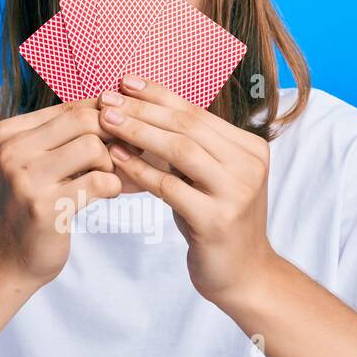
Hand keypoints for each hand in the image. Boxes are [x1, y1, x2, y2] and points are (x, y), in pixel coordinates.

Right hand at [0, 98, 125, 286]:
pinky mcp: (44, 209)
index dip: (104, 119)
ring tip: (106, 179)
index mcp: (7, 132)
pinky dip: (113, 187)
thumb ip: (63, 133)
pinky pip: (99, 182)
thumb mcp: (33, 161)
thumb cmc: (29, 203)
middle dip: (112, 137)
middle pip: (84, 120)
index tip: (120, 136)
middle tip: (123, 156)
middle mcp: (11, 151)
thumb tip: (114, 103)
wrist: (7, 257)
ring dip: (111, 164)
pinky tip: (107, 195)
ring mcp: (25, 180)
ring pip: (93, 147)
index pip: (69, 107)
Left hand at [97, 76, 278, 306]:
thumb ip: (188, 148)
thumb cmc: (216, 221)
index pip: (197, 112)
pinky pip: (170, 187)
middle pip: (188, 126)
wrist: (243, 274)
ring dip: (138, 132)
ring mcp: (236, 192)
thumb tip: (140, 109)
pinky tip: (116, 159)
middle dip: (143, 109)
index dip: (159, 94)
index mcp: (250, 148)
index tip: (125, 82)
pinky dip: (140, 170)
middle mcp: (249, 165)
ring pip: (181, 150)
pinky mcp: (217, 219)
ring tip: (106, 121)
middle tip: (106, 98)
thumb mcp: (207, 179)